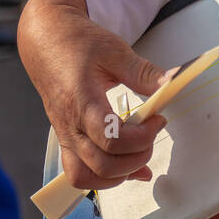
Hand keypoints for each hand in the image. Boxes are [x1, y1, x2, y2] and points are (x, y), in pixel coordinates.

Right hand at [19, 0, 168, 190]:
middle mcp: (69, 125)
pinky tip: (128, 167)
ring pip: (85, 177)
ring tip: (140, 153)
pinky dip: (104, 177)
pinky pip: (79, 172)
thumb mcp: (115, 51)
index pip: (112, 138)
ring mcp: (64, 135)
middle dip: (136, 158)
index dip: (142, 137)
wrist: (45, 41)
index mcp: (81, 101)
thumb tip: (173, 83)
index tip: (159, 119)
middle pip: (102, 165)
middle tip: (152, 133)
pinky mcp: (66, 139)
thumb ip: (144, 72)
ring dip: (119, 175)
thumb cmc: (78, 43)